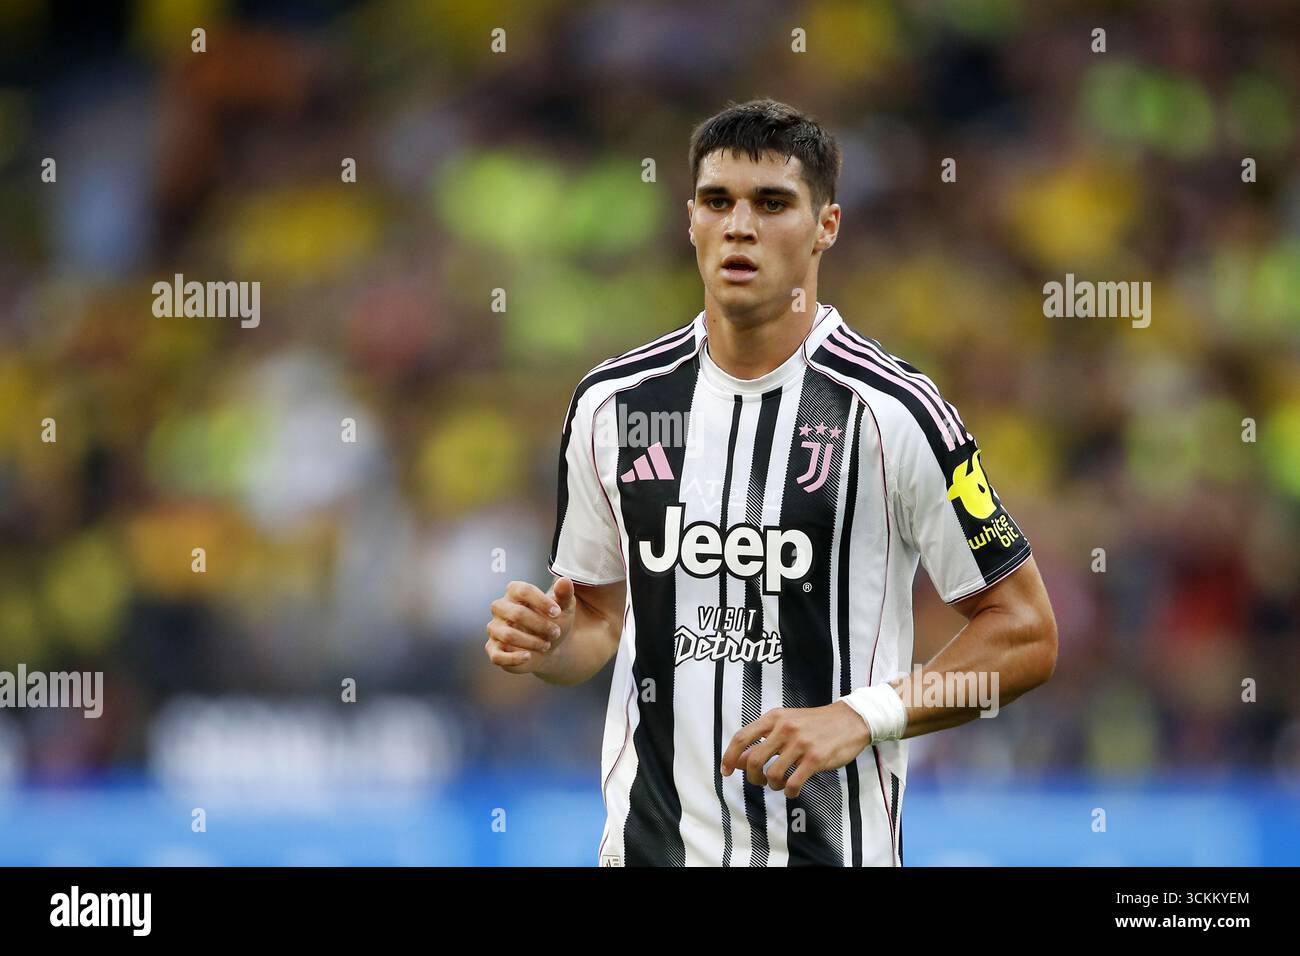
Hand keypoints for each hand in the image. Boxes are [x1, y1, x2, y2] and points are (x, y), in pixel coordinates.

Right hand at [484, 577, 576, 674]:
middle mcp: (500, 608)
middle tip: (556, 632)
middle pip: (516, 614)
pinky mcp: (493, 649)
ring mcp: (495, 629)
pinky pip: (497, 656)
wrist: (551, 646)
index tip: (557, 612)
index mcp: (514, 592)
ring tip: (547, 645)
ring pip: (508, 635)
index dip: (542, 601)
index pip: (523, 591)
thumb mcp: (564, 607)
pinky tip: (528, 656)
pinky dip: (514, 658)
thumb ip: (564, 594)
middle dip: (540, 625)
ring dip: (532, 642)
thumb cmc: (554, 621)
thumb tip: (564, 581)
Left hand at [720, 703, 871, 798]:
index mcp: (774, 718)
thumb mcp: (787, 723)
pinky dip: (789, 792)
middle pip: (754, 760)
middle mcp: (785, 728)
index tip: (726, 771)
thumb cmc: (815, 724)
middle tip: (760, 781)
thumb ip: (763, 739)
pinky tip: (792, 789)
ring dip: (773, 785)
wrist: (850, 720)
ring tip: (781, 783)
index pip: (742, 738)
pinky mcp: (815, 759)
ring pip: (772, 774)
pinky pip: (792, 784)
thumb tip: (739, 760)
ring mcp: (800, 744)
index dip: (729, 757)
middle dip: (753, 777)